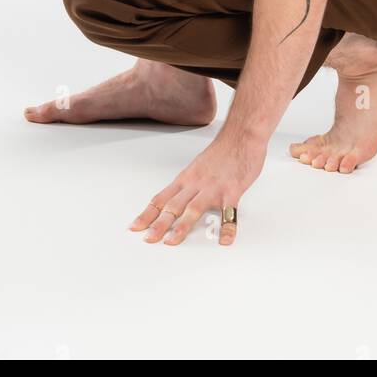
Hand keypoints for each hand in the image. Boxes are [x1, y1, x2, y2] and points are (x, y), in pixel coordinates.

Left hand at [127, 132, 265, 246]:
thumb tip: (181, 200)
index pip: (161, 198)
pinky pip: (229, 212)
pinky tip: (224, 240)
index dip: (147, 213)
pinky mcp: (232, 191)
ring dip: (181, 226)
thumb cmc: (222, 151)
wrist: (241, 135)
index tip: (136, 226)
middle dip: (158, 224)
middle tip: (148, 239)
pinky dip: (227, 228)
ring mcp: (213, 188)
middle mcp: (196, 184)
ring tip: (172, 241)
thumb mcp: (198, 167)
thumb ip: (190, 185)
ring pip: (193, 209)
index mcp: (186, 179)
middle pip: (173, 206)